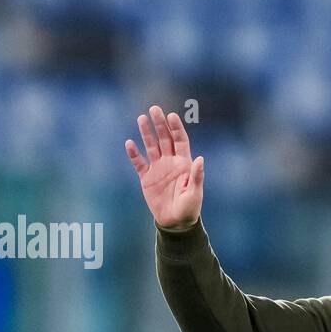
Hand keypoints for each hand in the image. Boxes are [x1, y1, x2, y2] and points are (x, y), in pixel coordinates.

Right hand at [125, 105, 203, 230]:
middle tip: (154, 109)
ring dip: (146, 133)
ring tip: (141, 118)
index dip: (176, 129)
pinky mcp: (146, 178)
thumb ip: (196, 176)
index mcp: (184, 164)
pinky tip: (130, 143)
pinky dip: (134, 154)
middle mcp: (170, 162)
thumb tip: (201, 158)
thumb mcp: (195, 193)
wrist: (175, 222)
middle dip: (160, 124)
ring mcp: (158, 169)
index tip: (172, 116)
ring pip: (151, 146)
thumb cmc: (189, 208)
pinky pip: (139, 163)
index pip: (180, 141)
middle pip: (164, 139)